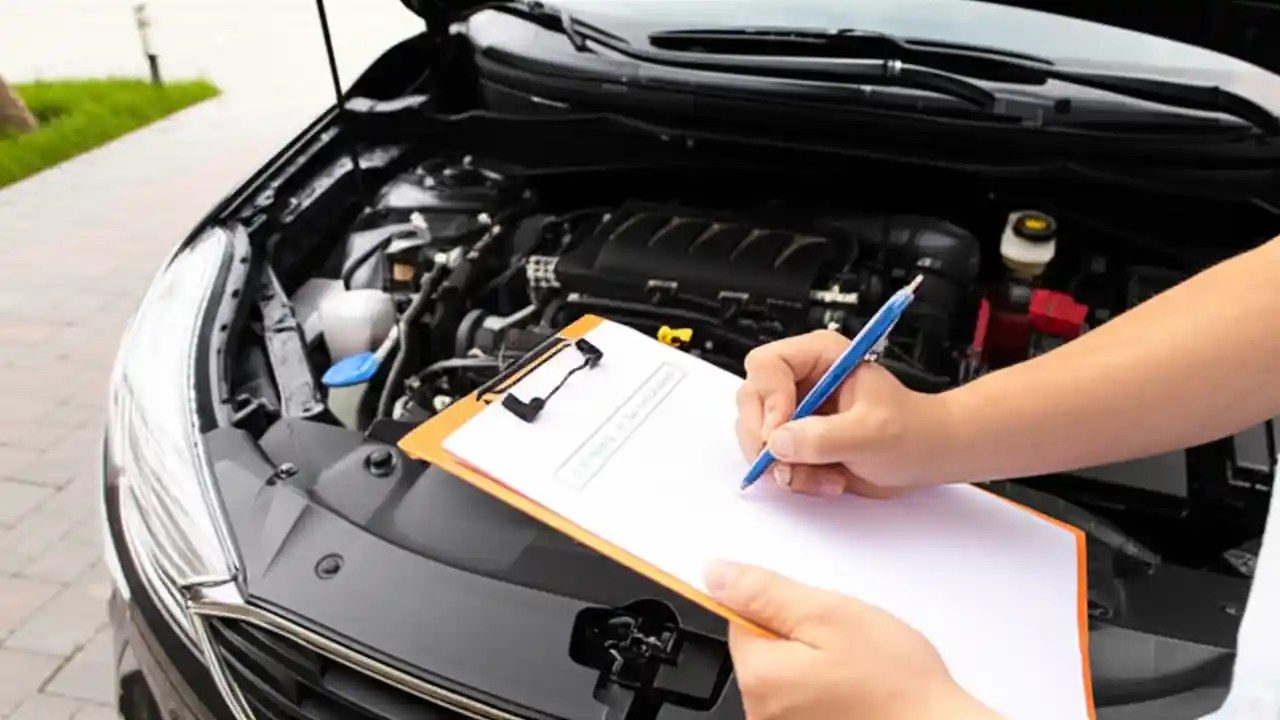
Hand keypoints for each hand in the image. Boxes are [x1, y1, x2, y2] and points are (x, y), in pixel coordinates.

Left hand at [706, 561, 999, 719]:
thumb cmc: (896, 682)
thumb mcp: (829, 614)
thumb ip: (765, 592)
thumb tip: (715, 573)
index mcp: (759, 678)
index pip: (739, 618)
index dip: (779, 605)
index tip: (812, 611)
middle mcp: (761, 713)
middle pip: (762, 648)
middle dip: (798, 634)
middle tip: (843, 638)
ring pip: (785, 673)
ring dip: (813, 661)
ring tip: (855, 666)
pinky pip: (803, 698)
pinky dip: (825, 687)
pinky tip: (856, 687)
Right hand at [735, 330, 959, 496]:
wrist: (925, 457)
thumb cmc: (912, 431)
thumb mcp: (873, 433)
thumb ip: (825, 437)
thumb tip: (779, 442)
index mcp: (820, 356)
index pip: (768, 365)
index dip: (769, 399)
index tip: (780, 431)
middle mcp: (801, 380)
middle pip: (750, 400)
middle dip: (766, 438)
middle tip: (790, 462)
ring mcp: (795, 412)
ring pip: (755, 435)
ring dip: (785, 465)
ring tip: (827, 474)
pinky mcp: (796, 441)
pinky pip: (771, 461)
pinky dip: (795, 478)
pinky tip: (829, 479)